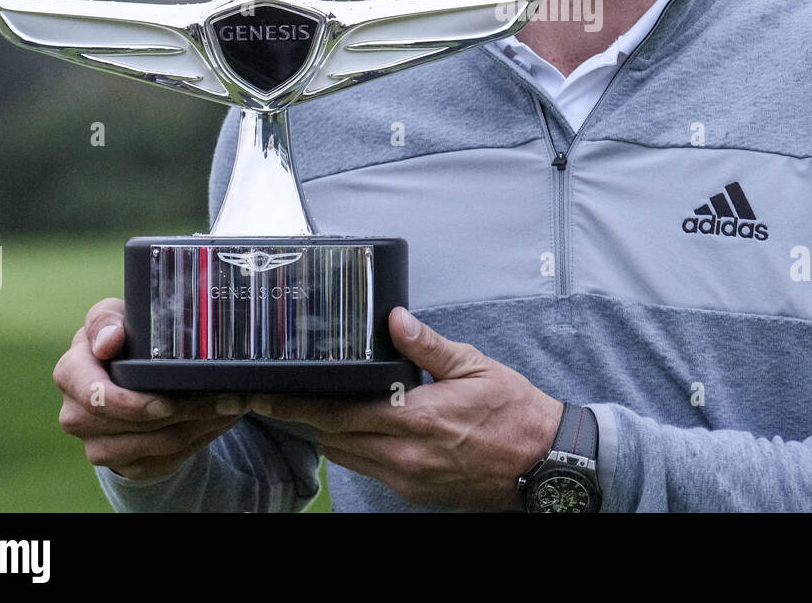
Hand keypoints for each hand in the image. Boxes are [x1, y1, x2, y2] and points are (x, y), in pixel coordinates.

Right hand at [53, 297, 247, 480]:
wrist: (125, 375)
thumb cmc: (122, 337)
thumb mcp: (114, 317)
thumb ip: (106, 321)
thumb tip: (108, 342)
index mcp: (71, 373)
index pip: (94, 397)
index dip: (131, 405)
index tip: (166, 403)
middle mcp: (76, 415)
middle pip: (134, 425)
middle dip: (185, 411)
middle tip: (226, 397)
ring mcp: (98, 445)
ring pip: (158, 445)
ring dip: (200, 425)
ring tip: (231, 405)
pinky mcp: (124, 465)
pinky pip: (167, 460)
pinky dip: (200, 439)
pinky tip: (218, 420)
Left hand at [248, 308, 562, 509]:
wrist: (543, 463)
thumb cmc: (514, 413)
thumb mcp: (475, 366)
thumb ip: (428, 346)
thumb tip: (395, 318)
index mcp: (419, 420)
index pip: (340, 415)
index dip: (298, 406)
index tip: (268, 394)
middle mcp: (406, 456)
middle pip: (333, 438)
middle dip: (306, 417)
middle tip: (281, 394)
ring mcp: (408, 479)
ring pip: (346, 457)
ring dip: (330, 433)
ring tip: (320, 405)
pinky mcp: (414, 492)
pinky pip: (369, 470)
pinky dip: (355, 449)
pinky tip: (360, 427)